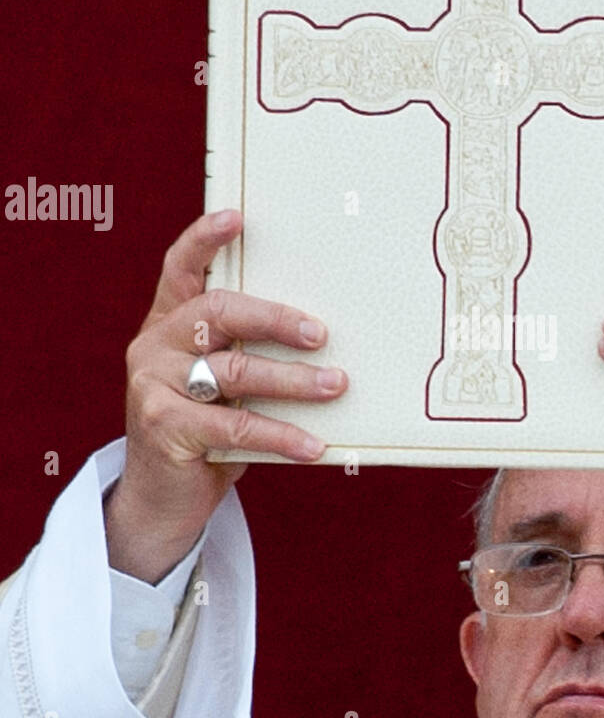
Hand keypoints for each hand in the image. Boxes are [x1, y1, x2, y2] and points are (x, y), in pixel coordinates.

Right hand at [104, 209, 347, 582]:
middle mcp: (154, 346)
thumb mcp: (225, 386)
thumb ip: (250, 355)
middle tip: (321, 333)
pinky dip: (280, 435)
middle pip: (216, 313)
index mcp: (168, 323)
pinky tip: (313, 444)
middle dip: (274, 319)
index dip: (204, 239)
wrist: (162, 499)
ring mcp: (153, 386)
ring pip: (233, 372)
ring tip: (337, 385)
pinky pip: (234, 427)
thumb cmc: (207, 431)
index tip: (238, 218)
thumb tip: (328, 339)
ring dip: (293, 380)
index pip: (180, 268)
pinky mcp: (164, 428)